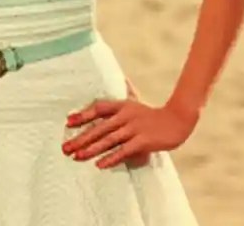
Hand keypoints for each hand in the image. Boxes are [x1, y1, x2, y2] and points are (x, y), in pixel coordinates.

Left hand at [62, 97, 198, 169]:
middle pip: (99, 128)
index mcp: (123, 105)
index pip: (99, 108)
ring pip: (109, 140)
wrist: (178, 121)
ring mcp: (135, 128)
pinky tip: (99, 165)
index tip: (68, 122)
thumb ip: (127, 92)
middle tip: (65, 148)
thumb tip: (123, 79)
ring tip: (77, 157)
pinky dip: (111, 158)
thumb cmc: (154, 115)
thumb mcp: (136, 102)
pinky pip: (124, 150)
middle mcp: (126, 116)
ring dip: (91, 150)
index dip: (83, 114)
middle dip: (81, 139)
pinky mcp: (144, 141)